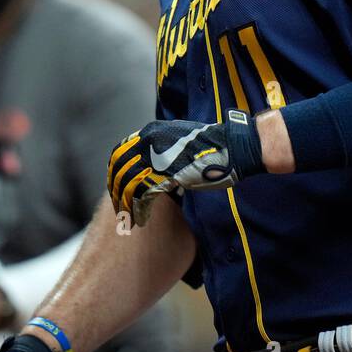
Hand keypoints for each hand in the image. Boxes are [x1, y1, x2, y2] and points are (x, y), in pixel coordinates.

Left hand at [107, 110, 263, 225]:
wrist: (234, 146)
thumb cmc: (213, 147)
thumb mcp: (181, 143)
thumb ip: (164, 153)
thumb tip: (154, 170)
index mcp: (151, 132)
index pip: (121, 152)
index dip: (117, 174)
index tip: (118, 190)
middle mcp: (149, 140)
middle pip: (120, 168)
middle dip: (117, 191)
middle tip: (119, 208)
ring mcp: (157, 155)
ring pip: (128, 183)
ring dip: (125, 203)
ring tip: (128, 218)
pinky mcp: (166, 171)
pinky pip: (143, 193)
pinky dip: (139, 209)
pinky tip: (141, 219)